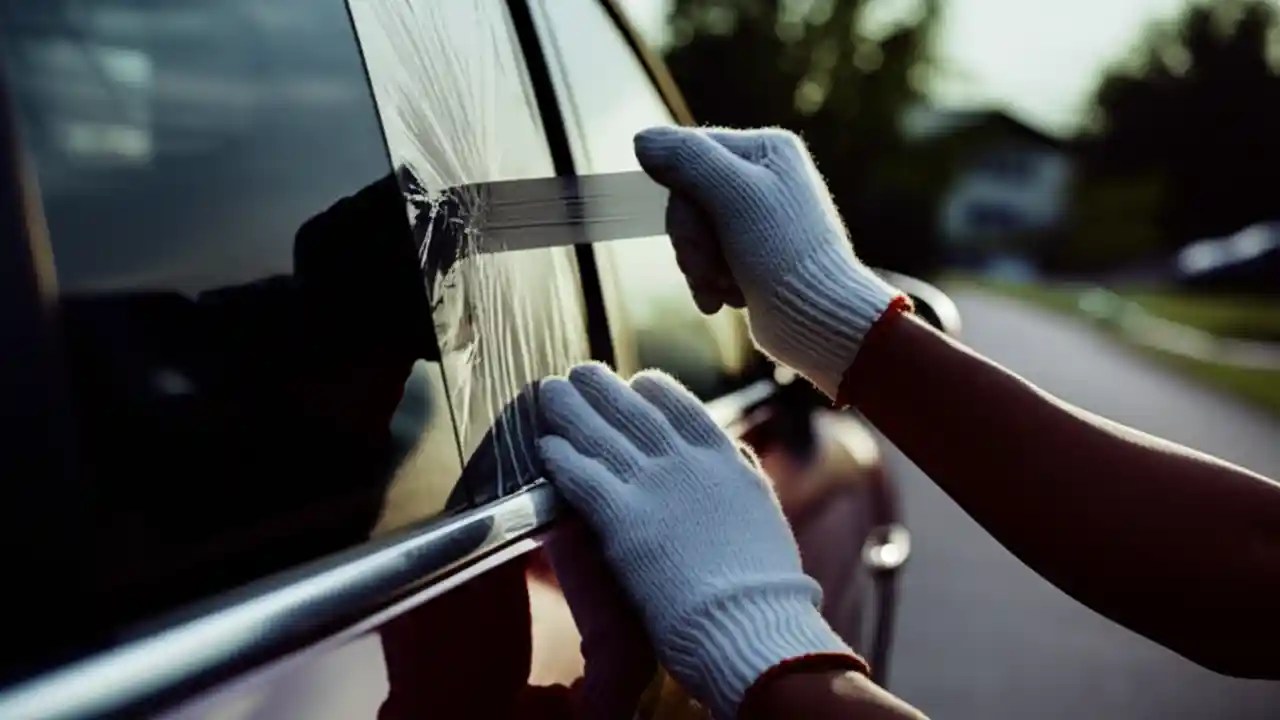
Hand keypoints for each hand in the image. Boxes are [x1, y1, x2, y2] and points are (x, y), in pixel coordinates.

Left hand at [537, 364, 861, 718]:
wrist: (749, 618)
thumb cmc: (764, 582)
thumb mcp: (765, 512)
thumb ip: (744, 477)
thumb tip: (739, 454)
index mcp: (723, 459)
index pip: (681, 406)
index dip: (652, 391)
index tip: (633, 383)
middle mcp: (685, 462)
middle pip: (633, 411)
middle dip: (602, 389)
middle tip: (578, 374)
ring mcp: (652, 486)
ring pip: (601, 435)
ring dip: (571, 411)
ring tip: (548, 392)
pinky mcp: (622, 518)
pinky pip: (583, 476)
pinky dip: (561, 458)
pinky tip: (543, 446)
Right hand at [633, 126, 904, 397]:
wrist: (817, 317)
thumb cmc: (782, 253)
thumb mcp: (731, 195)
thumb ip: (685, 159)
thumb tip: (643, 140)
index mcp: (767, 150)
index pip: (690, 156)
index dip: (682, 200)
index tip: (694, 235)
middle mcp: (765, 176)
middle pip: (690, 198)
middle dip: (692, 242)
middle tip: (708, 271)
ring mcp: (760, 218)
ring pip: (696, 232)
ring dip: (701, 267)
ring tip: (723, 291)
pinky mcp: (755, 255)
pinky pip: (710, 258)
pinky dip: (712, 282)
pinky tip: (728, 300)